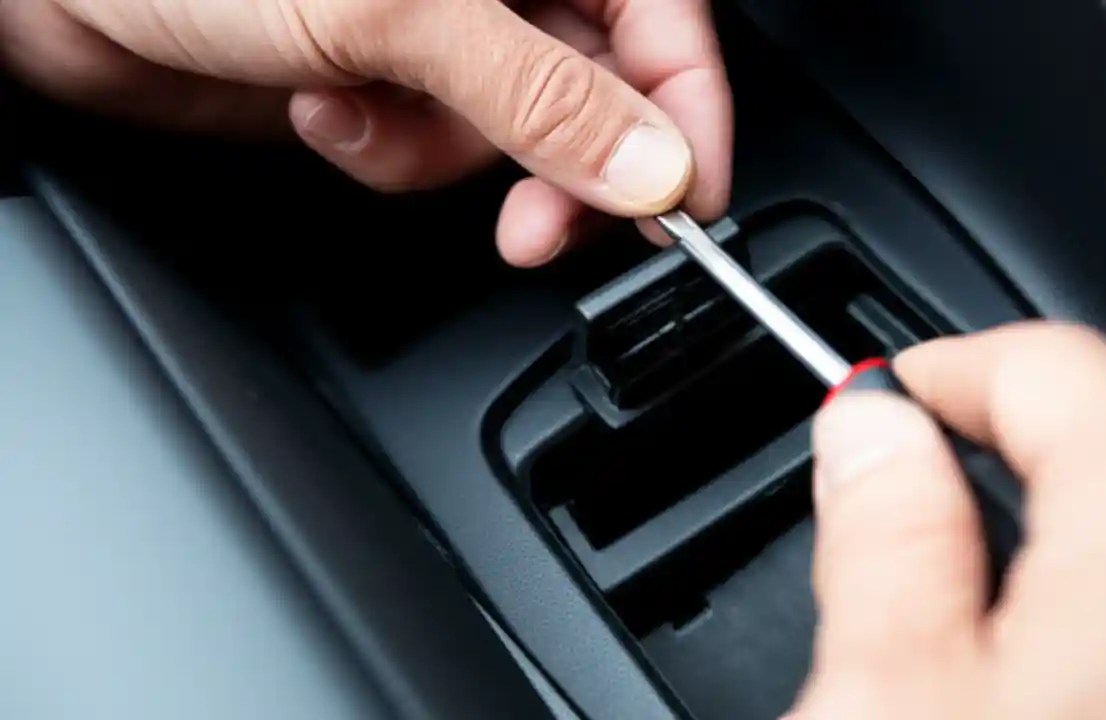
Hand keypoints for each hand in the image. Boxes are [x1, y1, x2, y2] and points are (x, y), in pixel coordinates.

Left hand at [0, 0, 731, 265]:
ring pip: (514, 140)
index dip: (687, 120)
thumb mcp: (397, 12)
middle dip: (565, 171)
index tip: (684, 205)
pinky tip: (327, 110)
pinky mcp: (393, 83)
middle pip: (603, 94)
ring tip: (363, 113)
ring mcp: (447, 34)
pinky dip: (386, 156)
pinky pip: (436, 156)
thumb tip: (653, 166)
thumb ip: (541, 96)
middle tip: (541, 227)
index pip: (664, 26)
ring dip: (440, 157)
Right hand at [792, 322, 1105, 718]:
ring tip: (998, 653)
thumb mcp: (894, 701)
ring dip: (1077, 555)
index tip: (889, 398)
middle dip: (1007, 473)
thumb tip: (873, 435)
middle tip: (912, 537)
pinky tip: (1085, 694)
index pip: (1048, 366)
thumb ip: (882, 535)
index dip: (942, 374)